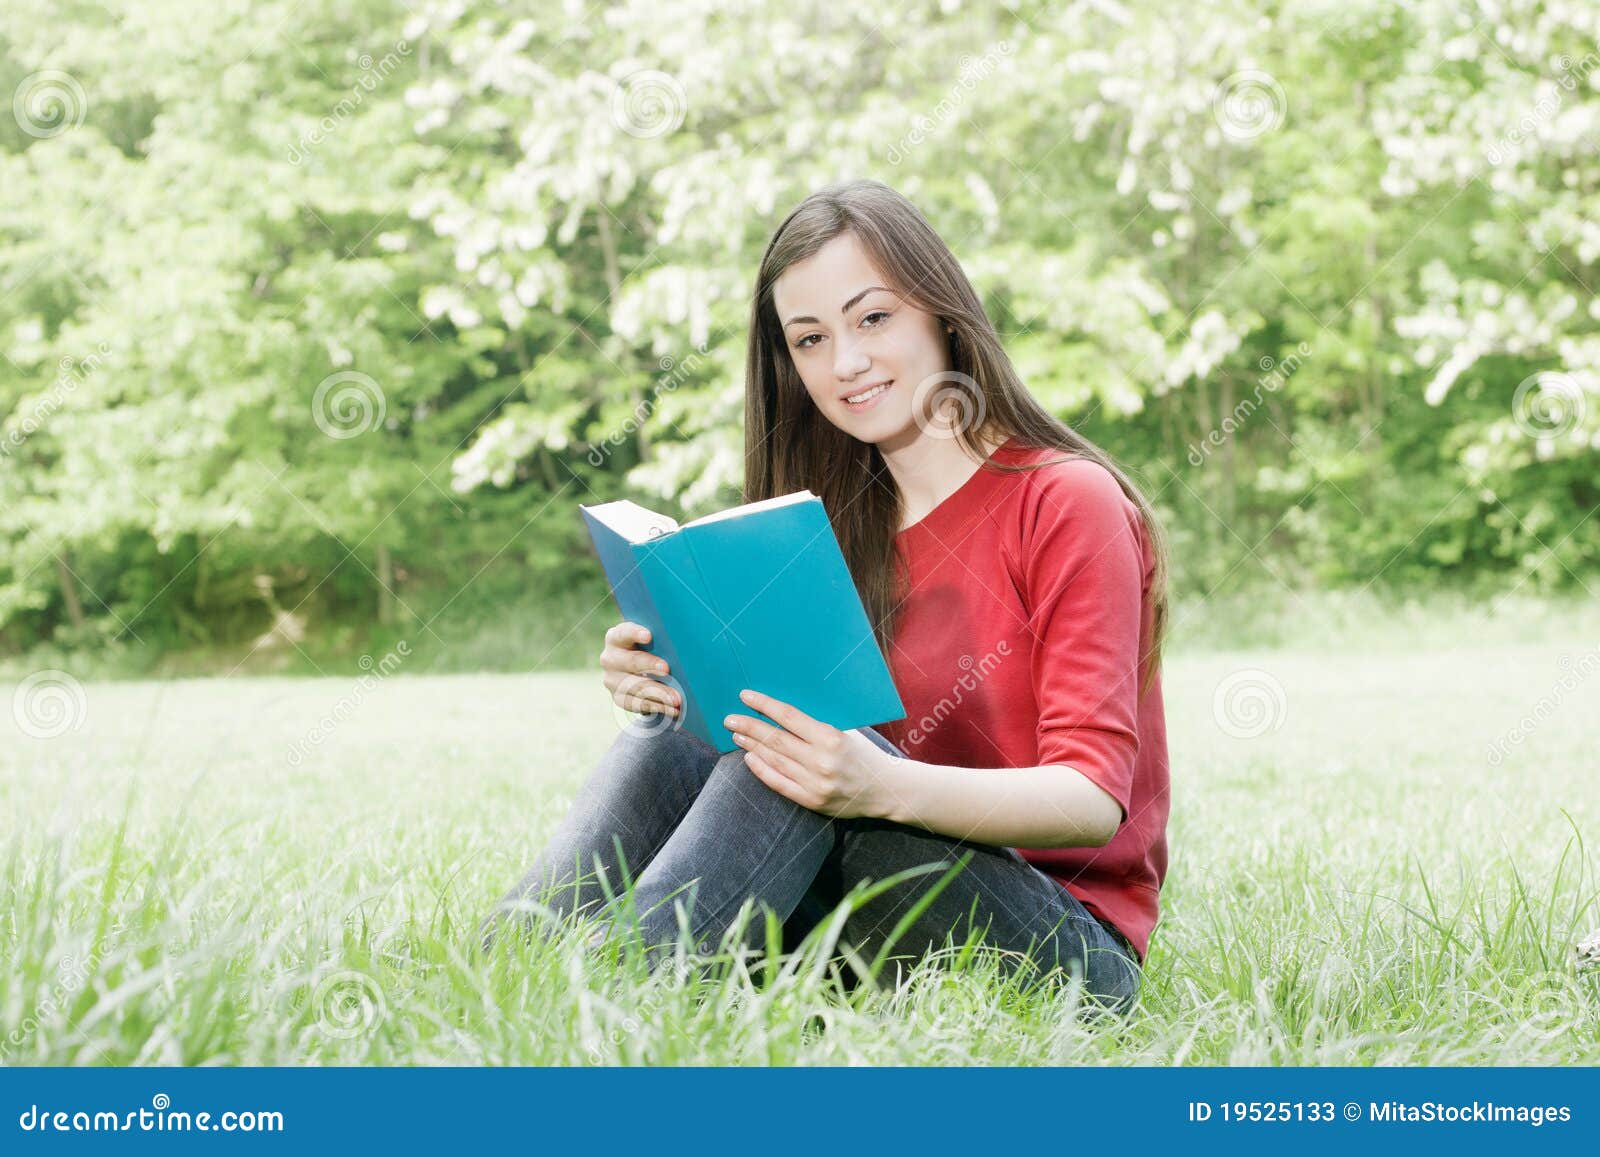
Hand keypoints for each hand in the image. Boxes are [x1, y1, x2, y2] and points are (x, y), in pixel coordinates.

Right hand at [599, 621, 679, 718]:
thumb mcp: (653, 643)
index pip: (624, 632)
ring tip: (677, 699)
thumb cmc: (652, 651)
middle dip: (650, 665)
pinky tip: (672, 709)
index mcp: (617, 637)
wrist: (642, 673)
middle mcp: (610, 657)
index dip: (635, 633)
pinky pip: (637, 704)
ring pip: (636, 686)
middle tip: (667, 670)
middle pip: (631, 661)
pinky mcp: (618, 697)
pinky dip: (657, 707)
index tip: (649, 636)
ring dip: (659, 693)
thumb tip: (686, 644)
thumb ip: (661, 641)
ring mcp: (611, 679)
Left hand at [723, 689, 902, 818]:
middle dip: (749, 726)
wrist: (886, 790)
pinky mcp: (812, 801)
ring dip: (751, 745)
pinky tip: (749, 758)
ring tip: (736, 734)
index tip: (746, 697)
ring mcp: (815, 783)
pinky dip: (761, 770)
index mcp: (831, 737)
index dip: (764, 705)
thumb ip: (816, 726)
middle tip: (729, 718)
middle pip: (776, 739)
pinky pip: (779, 783)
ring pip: (774, 760)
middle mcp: (821, 760)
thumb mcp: (846, 732)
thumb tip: (780, 713)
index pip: (788, 717)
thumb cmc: (864, 755)